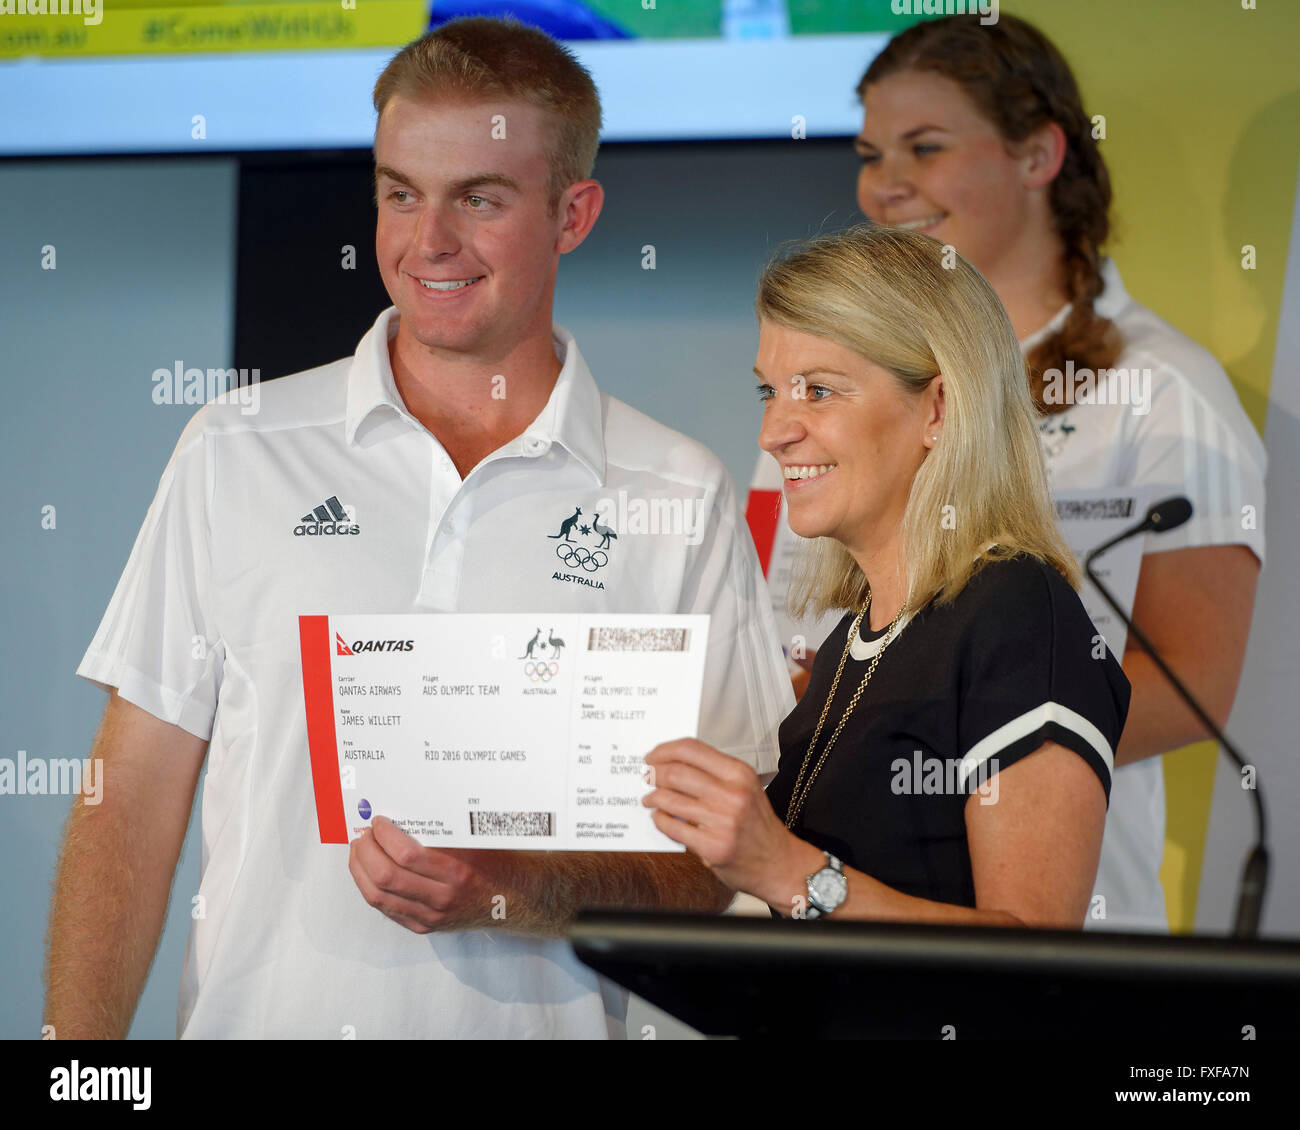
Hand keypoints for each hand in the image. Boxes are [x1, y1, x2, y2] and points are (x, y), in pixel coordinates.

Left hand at [348, 815, 494, 933]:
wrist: (515, 899)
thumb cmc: (497, 864)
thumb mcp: (476, 841)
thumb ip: (443, 832)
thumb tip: (404, 813)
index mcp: (457, 872)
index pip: (406, 856)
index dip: (385, 836)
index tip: (379, 822)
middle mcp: (442, 897)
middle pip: (386, 877)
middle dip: (366, 852)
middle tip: (362, 835)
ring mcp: (431, 916)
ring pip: (379, 897)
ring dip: (360, 871)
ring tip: (358, 852)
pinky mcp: (425, 926)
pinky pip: (387, 910)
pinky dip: (371, 889)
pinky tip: (368, 873)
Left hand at [642, 739, 819, 906]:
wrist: (779, 863)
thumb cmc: (758, 825)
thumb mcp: (745, 788)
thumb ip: (713, 774)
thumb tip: (671, 764)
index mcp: (739, 774)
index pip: (691, 749)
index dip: (664, 750)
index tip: (652, 756)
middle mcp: (732, 794)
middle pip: (676, 772)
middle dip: (654, 773)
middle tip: (647, 777)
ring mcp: (722, 821)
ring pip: (670, 799)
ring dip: (652, 797)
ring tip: (649, 799)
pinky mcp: (713, 847)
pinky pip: (672, 826)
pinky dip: (660, 820)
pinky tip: (660, 818)